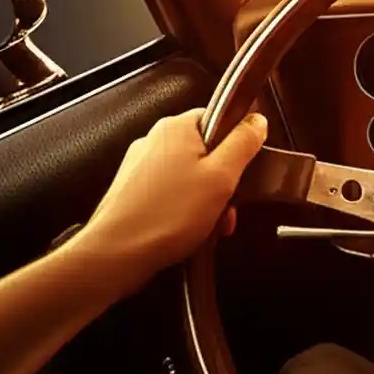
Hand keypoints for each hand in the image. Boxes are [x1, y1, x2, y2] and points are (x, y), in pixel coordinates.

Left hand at [73, 108, 267, 286]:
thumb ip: (243, 143)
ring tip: (208, 226)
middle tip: (228, 207)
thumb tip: (257, 120)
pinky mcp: (132, 190)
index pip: (220, 119)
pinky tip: (188, 231)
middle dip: (223, 182)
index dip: (237, 145)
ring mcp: (140, 166)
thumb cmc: (168, 215)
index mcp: (176, 127)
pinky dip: (184, 209)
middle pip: (206, 151)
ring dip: (206, 199)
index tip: (242, 171)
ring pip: (189, 175)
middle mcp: (155, 140)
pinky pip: (170, 192)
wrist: (116, 254)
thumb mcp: (222, 177)